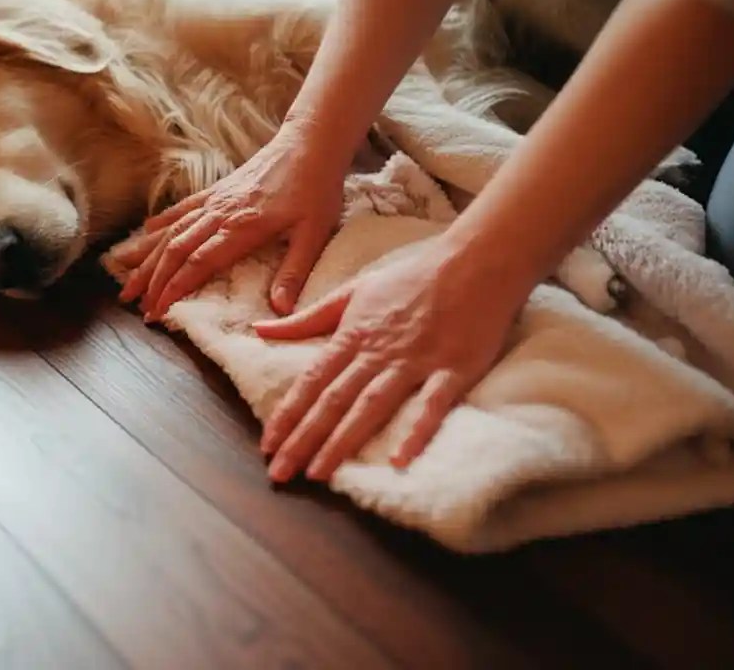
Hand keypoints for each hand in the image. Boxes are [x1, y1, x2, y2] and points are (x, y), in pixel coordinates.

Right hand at [116, 122, 347, 318]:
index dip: (173, 288)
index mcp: (242, 227)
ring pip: (171, 230)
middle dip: (151, 278)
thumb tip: (280, 310)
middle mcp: (220, 213)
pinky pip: (181, 209)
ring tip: (127, 277)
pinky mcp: (216, 190)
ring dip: (147, 256)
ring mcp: (214, 200)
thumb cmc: (317, 190)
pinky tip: (144, 233)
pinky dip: (160, 222)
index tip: (157, 311)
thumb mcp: (314, 234)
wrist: (311, 144)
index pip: (197, 262)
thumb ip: (294, 272)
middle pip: (175, 249)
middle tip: (133, 303)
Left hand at [252, 236, 528, 482]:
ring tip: (318, 473)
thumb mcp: (351, 292)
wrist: (473, 261)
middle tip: (279, 473)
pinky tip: (397, 461)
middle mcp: (378, 353)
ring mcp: (415, 362)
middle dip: (303, 438)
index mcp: (353, 336)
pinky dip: (415, 432)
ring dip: (342, 440)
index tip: (267, 445)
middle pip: (334, 400)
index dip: (288, 414)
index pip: (312, 381)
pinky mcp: (453, 370)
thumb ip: (306, 319)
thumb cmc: (411, 278)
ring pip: (371, 406)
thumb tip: (259, 328)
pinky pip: (431, 406)